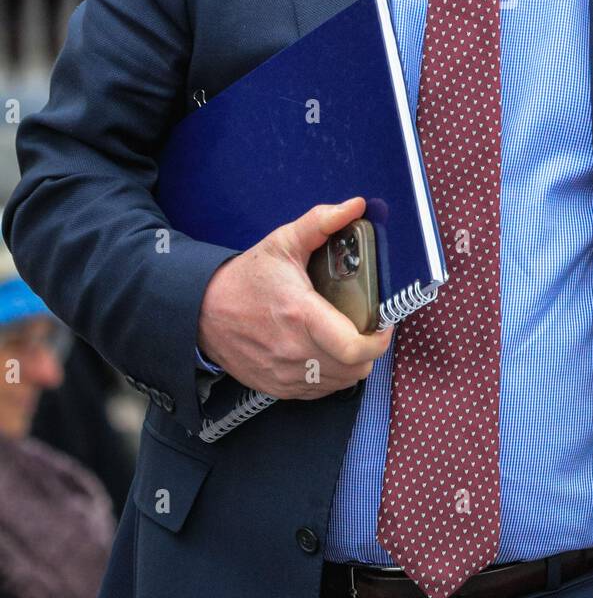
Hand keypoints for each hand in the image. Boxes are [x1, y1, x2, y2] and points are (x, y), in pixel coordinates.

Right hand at [196, 196, 392, 399]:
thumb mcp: (283, 242)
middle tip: (367, 326)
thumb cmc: (246, 277)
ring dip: (351, 363)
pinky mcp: (277, 388)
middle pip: (355, 368)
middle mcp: (294, 351)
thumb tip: (355, 205)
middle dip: (369, 348)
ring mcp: (285, 374)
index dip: (380, 340)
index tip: (384, 323)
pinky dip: (331, 376)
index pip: (354, 348)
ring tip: (347, 338)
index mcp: (300, 314)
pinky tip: (326, 353)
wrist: (202, 310)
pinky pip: (319, 391)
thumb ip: (322, 221)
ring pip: (341, 382)